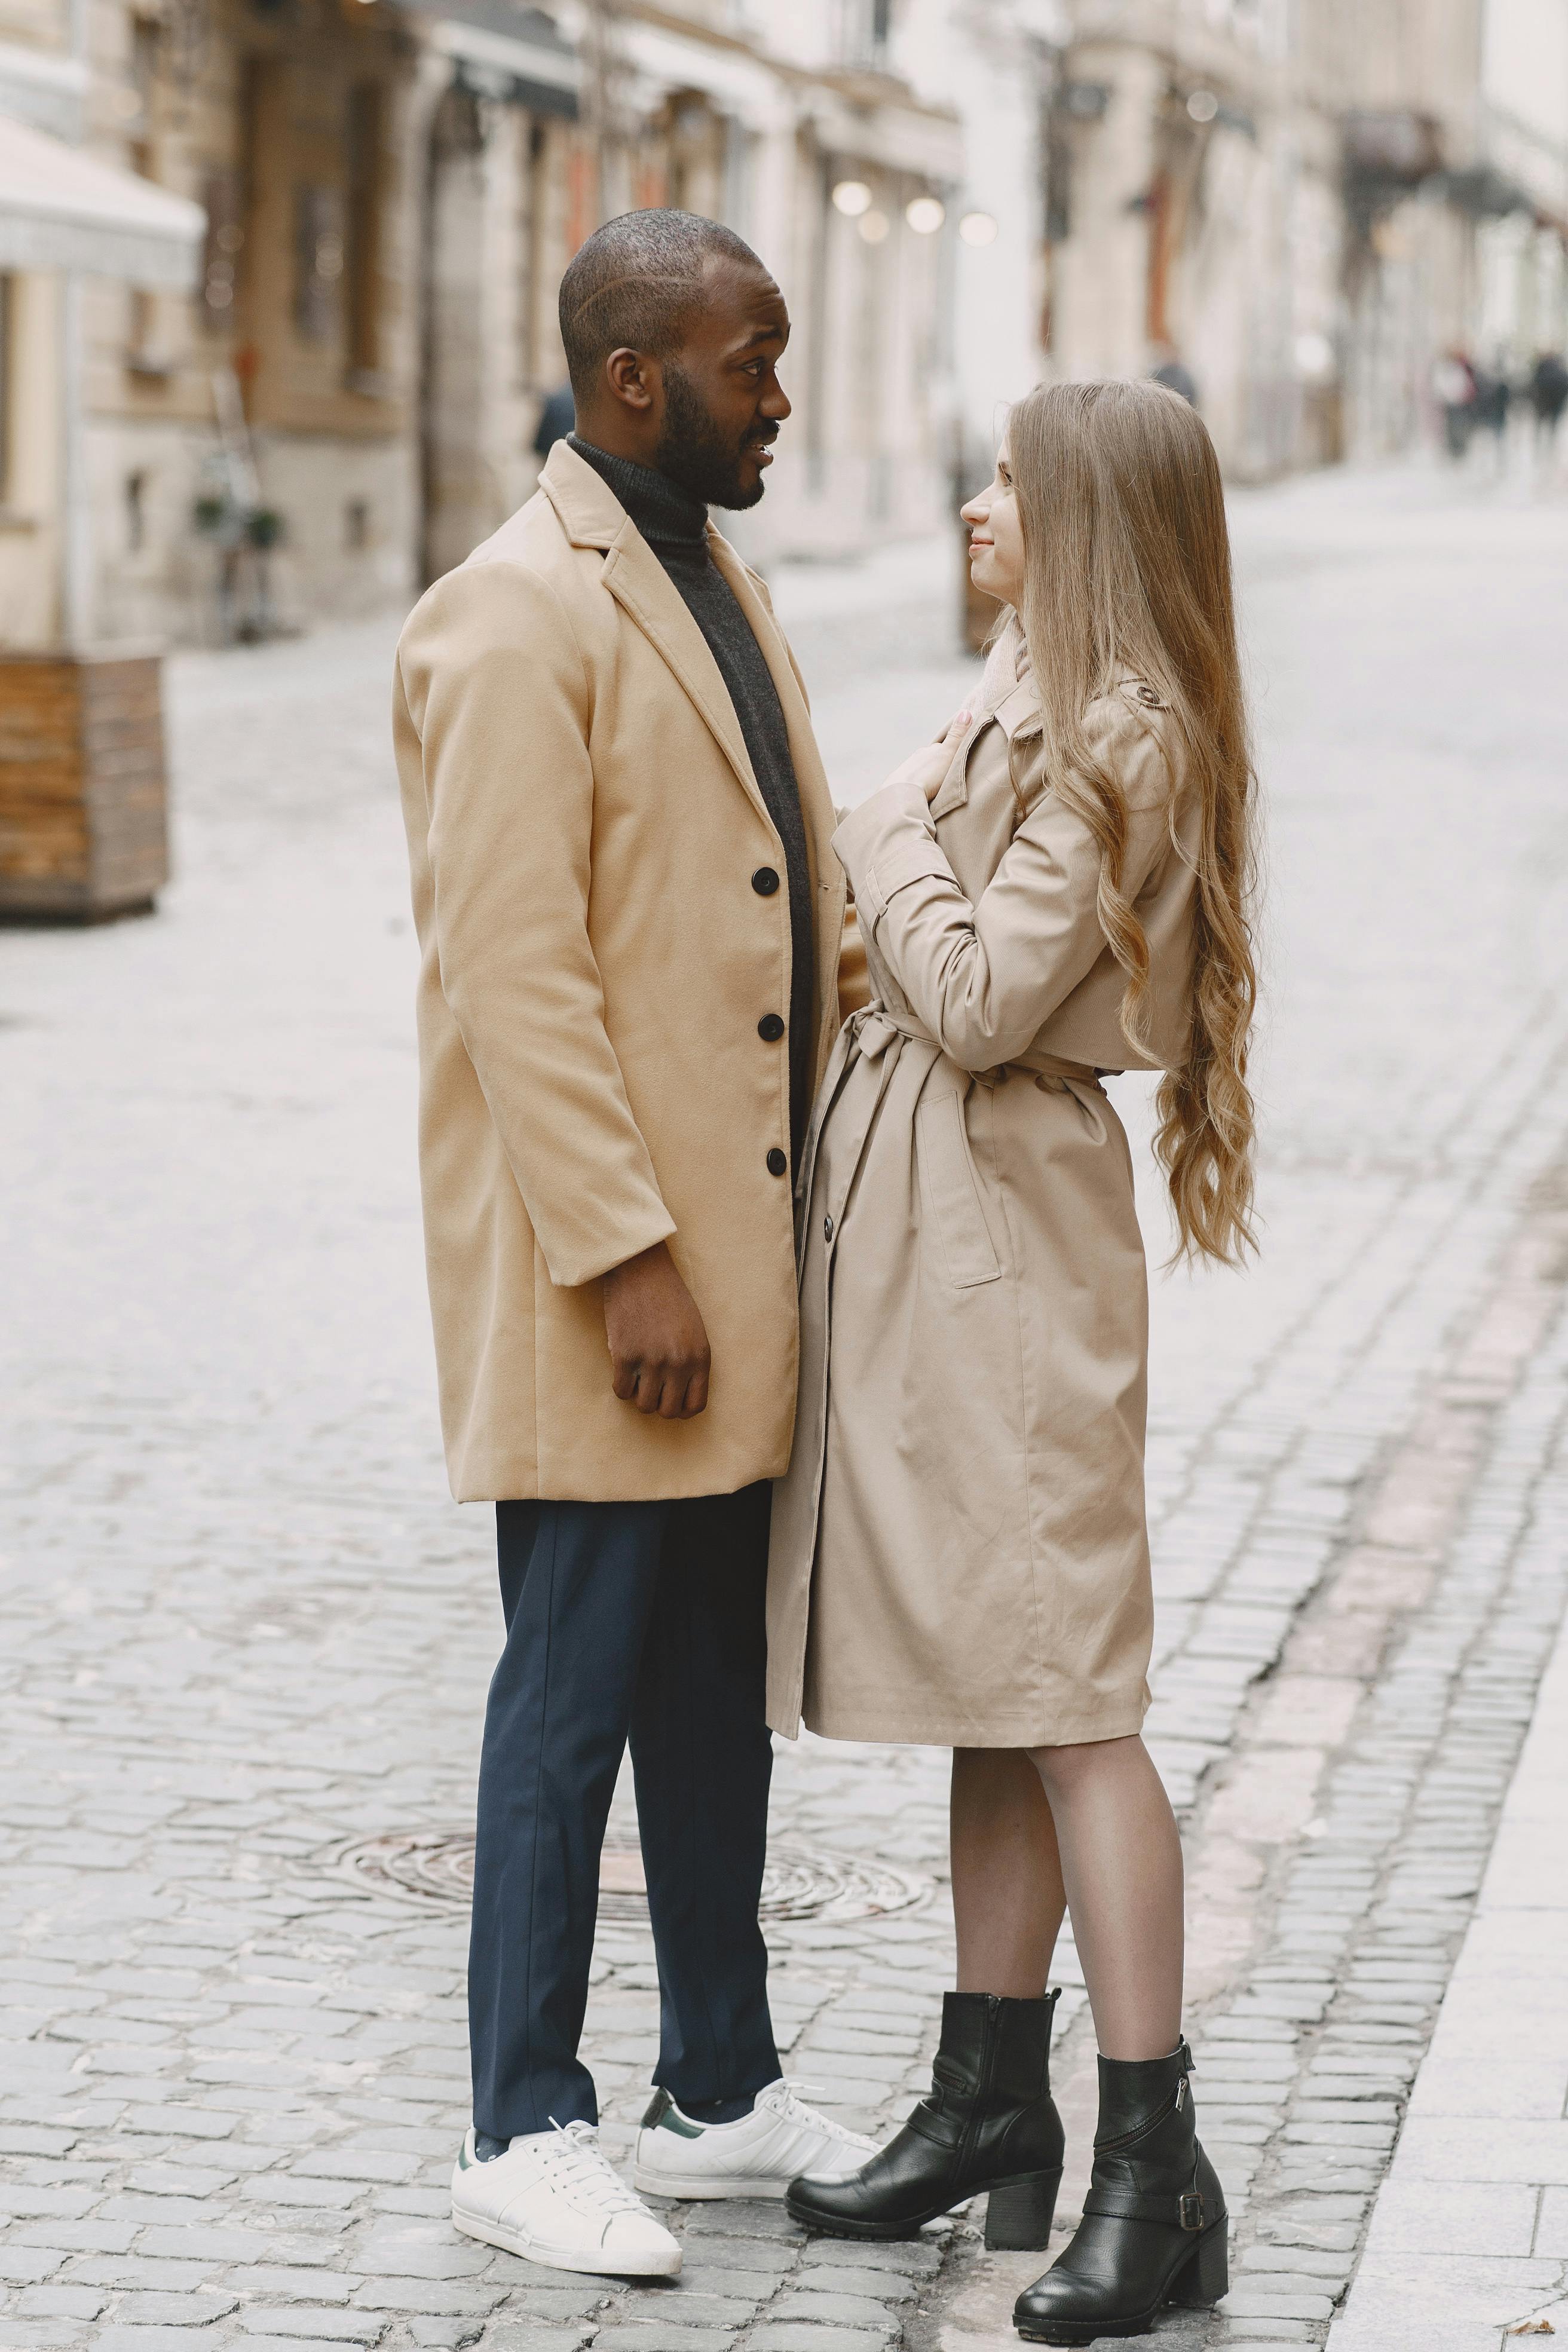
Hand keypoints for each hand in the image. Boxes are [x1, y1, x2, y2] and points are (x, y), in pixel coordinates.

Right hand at [602, 1241, 710, 1418]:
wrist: (641, 1268)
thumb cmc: (667, 1295)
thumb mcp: (693, 1329)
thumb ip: (690, 1361)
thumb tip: (676, 1392)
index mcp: (700, 1356)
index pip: (695, 1405)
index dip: (680, 1408)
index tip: (669, 1398)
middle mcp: (679, 1363)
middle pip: (668, 1411)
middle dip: (658, 1403)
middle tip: (649, 1387)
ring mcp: (652, 1361)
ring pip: (644, 1406)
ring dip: (638, 1395)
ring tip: (636, 1376)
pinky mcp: (625, 1355)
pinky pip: (621, 1391)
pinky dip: (621, 1385)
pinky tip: (623, 1369)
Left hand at [881, 707, 973, 803]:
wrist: (903, 793)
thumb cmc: (929, 775)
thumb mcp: (948, 753)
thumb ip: (957, 736)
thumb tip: (965, 712)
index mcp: (929, 750)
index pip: (941, 748)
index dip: (949, 752)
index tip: (956, 759)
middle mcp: (917, 757)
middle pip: (930, 759)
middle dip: (937, 765)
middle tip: (946, 776)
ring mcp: (906, 770)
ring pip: (920, 770)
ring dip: (926, 776)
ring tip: (933, 787)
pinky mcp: (898, 784)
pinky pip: (910, 782)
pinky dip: (916, 785)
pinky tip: (919, 792)